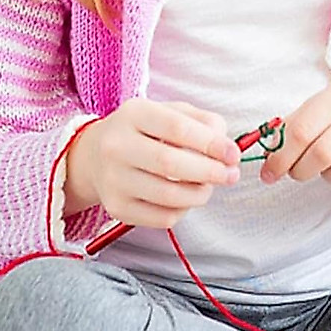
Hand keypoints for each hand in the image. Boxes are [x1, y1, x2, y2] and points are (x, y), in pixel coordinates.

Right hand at [64, 98, 240, 227]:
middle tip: (231, 175)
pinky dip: (184, 210)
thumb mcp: (172, 112)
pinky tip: (186, 197)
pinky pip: (161, 218)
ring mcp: (113, 180)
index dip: (211, 143)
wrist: (96, 156)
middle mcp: (116, 146)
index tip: (234, 154)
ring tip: (209, 185)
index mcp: (134, 114)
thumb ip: (205, 123)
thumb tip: (227, 149)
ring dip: (200, 194)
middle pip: (170, 164)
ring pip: (168, 196)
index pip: (177, 128)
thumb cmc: (146, 132)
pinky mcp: (116, 208)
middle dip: (210, 172)